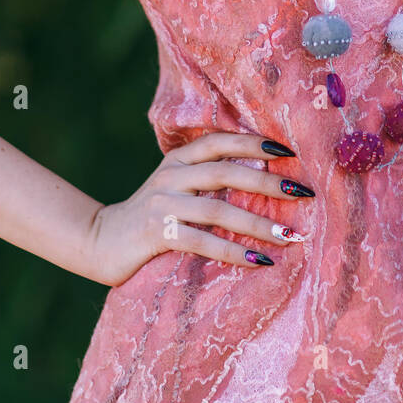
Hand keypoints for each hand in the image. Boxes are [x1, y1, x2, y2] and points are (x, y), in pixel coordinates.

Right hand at [84, 132, 312, 286]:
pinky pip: (203, 241)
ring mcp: (163, 203)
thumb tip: (264, 176)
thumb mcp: (177, 186)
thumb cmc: (152, 215)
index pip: (221, 141)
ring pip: (219, 209)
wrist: (99, 240)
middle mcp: (171, 174)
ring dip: (259, 224)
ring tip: (291, 236)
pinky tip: (260, 261)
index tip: (290, 152)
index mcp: (179, 157)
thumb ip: (208, 177)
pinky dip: (234, 251)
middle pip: (227, 171)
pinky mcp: (156, 233)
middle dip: (269, 184)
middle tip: (303, 194)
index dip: (254, 143)